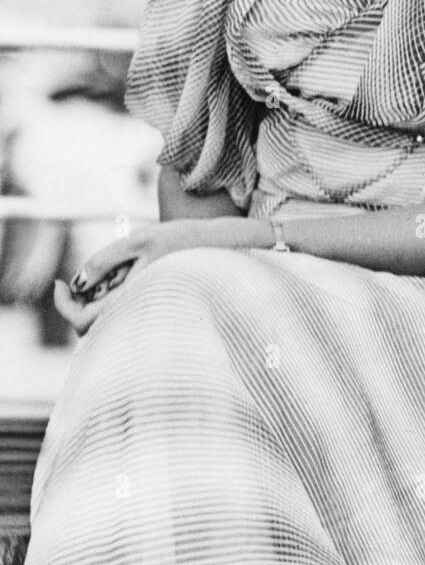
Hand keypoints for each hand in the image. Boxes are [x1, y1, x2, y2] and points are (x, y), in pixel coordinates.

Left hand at [54, 219, 222, 337]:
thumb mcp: (139, 240)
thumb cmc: (182, 241)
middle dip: (81, 299)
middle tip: (85, 276)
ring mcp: (148, 315)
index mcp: (131, 302)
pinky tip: (127, 274)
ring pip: (109, 319)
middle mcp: (139, 316)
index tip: (59, 283)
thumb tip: (79, 283)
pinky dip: (115, 296)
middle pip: (93, 324)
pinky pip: (125, 312)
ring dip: (99, 297)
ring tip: (115, 269)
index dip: (64, 304)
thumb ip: (105, 260)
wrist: (224, 248)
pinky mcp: (156, 308)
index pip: (82, 322)